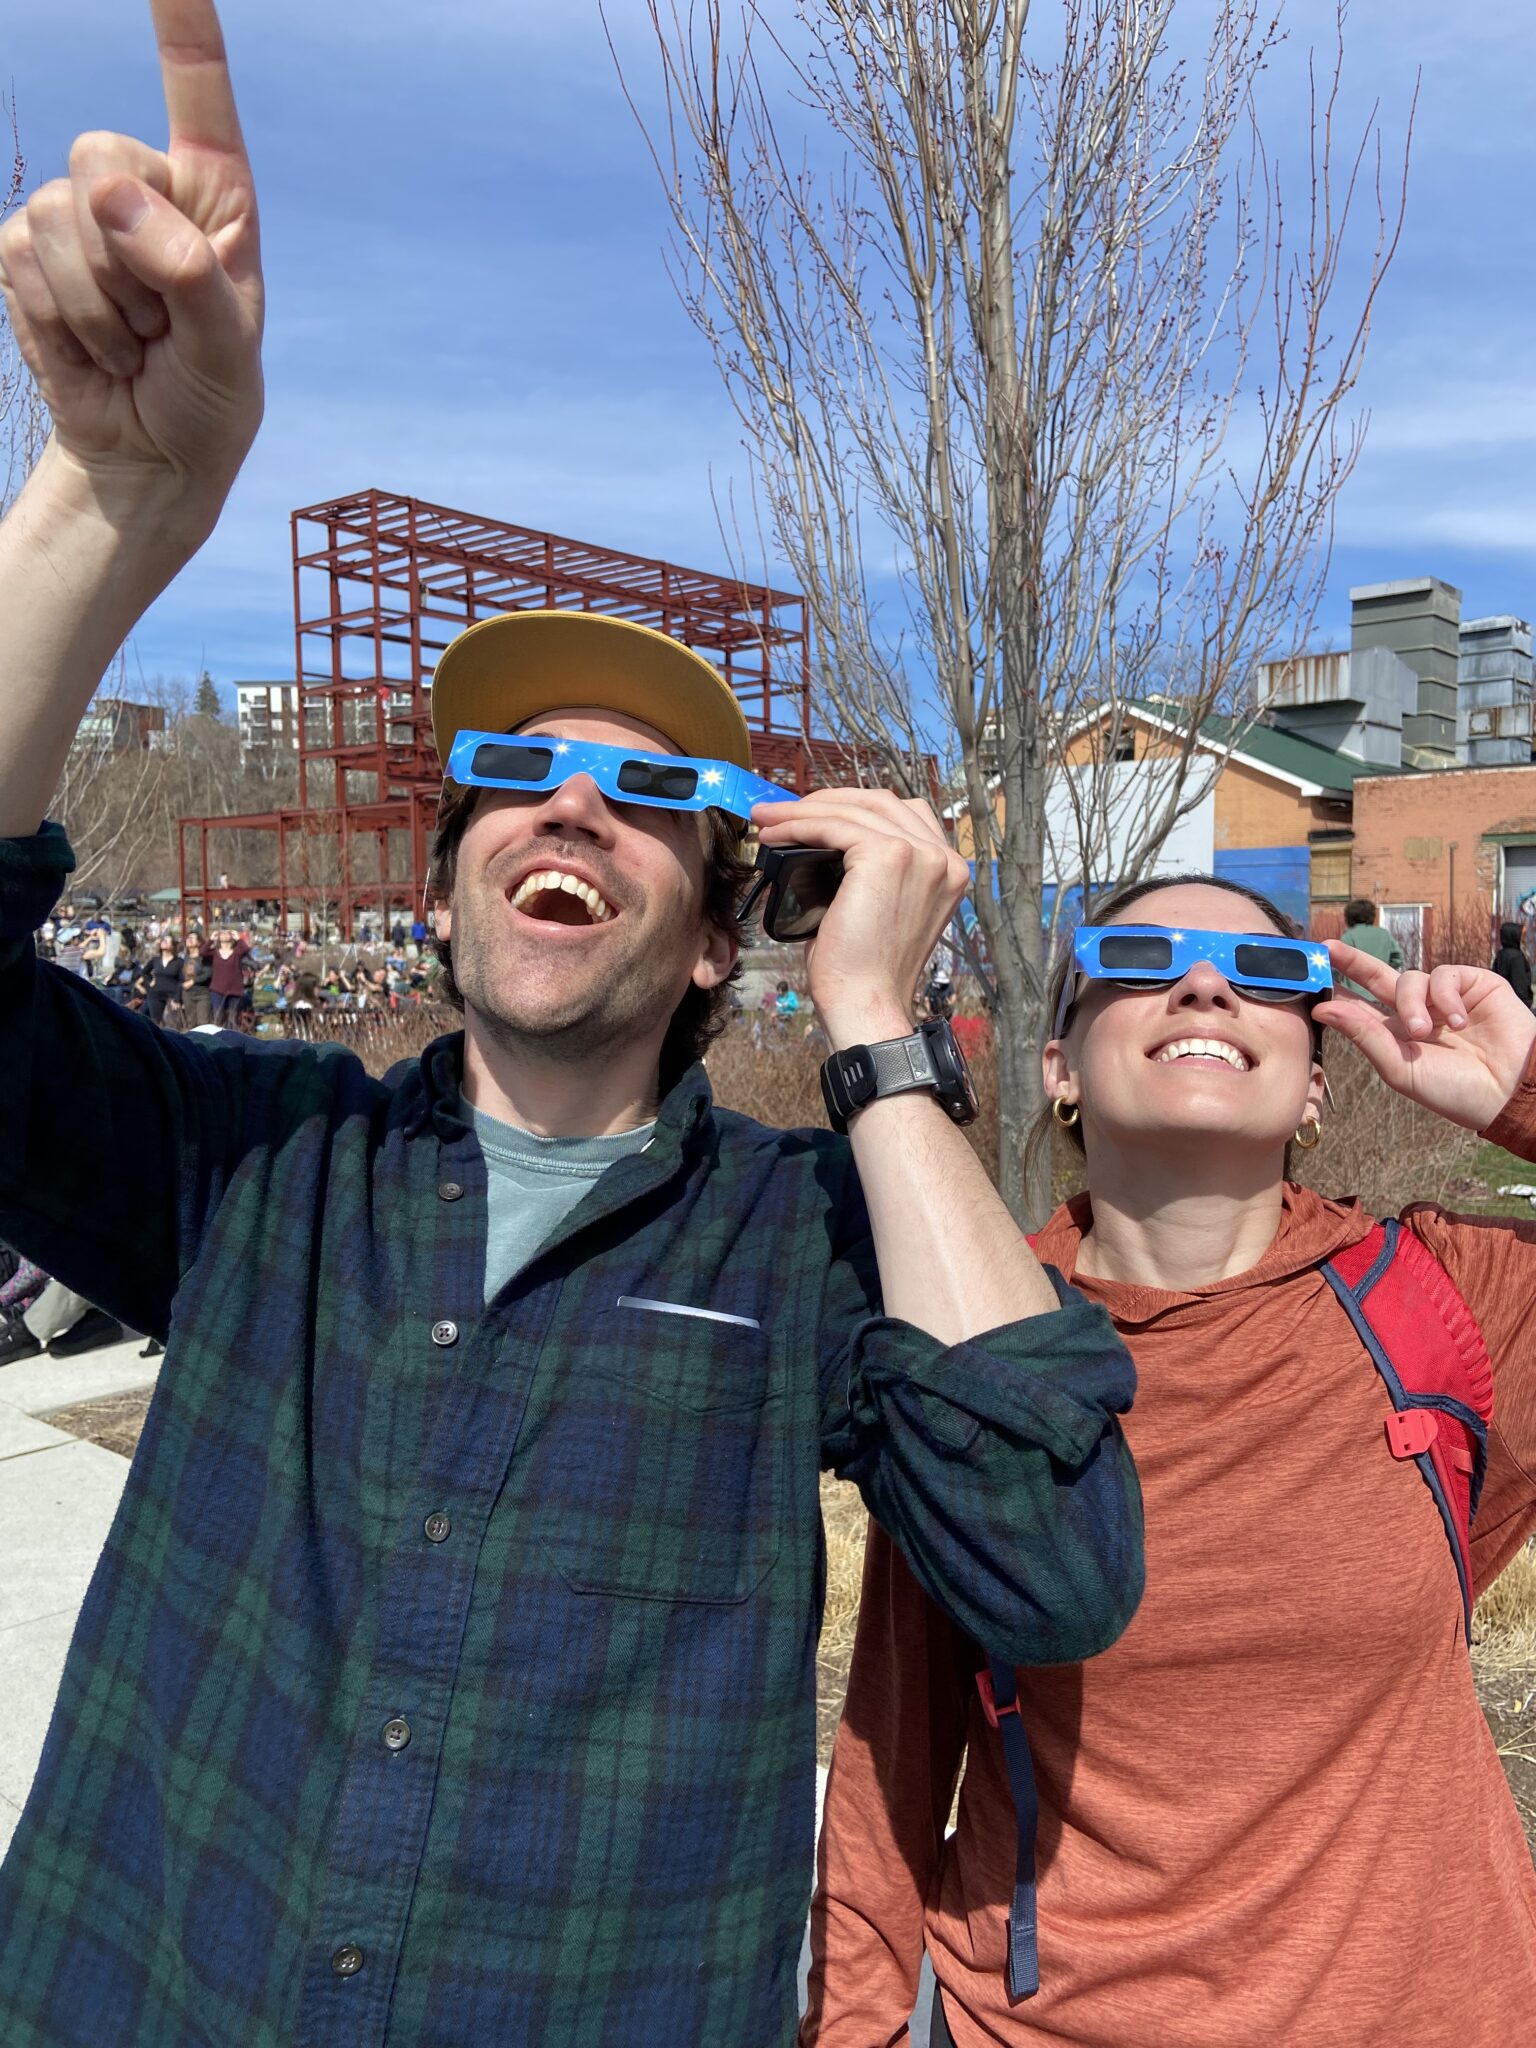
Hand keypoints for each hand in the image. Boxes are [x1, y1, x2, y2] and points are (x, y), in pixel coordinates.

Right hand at [0, 0, 262, 528]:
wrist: (147, 456)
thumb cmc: (206, 402)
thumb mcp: (226, 353)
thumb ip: (188, 275)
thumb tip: (115, 200)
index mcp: (216, 197)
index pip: (198, 94)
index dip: (184, 27)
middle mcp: (147, 189)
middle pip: (102, 156)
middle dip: (125, 255)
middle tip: (159, 326)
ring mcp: (81, 217)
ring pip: (58, 215)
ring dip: (97, 306)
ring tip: (132, 346)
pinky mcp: (28, 252)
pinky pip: (19, 255)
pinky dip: (58, 319)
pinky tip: (93, 350)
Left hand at [751, 787, 969, 1044]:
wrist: (865, 1002)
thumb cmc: (863, 969)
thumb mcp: (879, 909)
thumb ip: (872, 872)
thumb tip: (822, 842)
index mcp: (948, 870)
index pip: (900, 816)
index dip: (853, 808)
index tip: (812, 815)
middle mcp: (944, 858)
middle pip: (880, 802)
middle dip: (826, 801)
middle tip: (782, 812)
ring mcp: (921, 855)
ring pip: (853, 810)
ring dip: (803, 810)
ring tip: (767, 820)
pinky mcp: (889, 856)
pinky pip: (834, 825)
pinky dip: (799, 824)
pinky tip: (774, 834)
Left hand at [1314, 940, 1535, 1130]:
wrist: (1508, 1092)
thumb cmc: (1454, 1091)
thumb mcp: (1401, 1068)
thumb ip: (1365, 1035)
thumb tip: (1324, 1008)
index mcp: (1394, 1035)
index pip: (1359, 1006)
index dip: (1337, 990)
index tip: (1311, 976)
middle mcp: (1416, 1012)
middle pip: (1376, 977)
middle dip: (1352, 961)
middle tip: (1328, 949)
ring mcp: (1443, 997)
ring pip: (1410, 978)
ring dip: (1413, 1003)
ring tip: (1426, 1031)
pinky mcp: (1471, 984)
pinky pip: (1444, 975)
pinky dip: (1446, 996)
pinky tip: (1459, 1022)